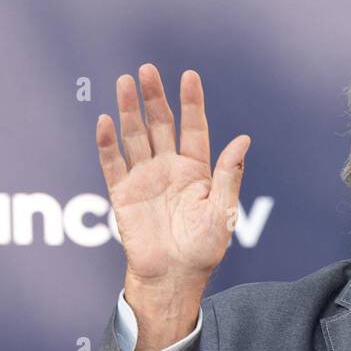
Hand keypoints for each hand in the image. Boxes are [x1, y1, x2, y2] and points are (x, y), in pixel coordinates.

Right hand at [96, 64, 250, 295]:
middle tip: (148, 71)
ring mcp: (145, 179)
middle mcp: (169, 169)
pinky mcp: (123, 194)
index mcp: (196, 172)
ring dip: (129, 110)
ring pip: (135, 136)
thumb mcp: (223, 213)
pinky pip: (113, 164)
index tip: (189, 76)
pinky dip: (107, 144)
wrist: (173, 278)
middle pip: (160, 125)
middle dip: (154, 98)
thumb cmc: (202, 250)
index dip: (192, 103)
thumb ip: (229, 176)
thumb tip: (244, 139)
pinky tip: (106, 121)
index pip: (194, 129)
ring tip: (126, 82)